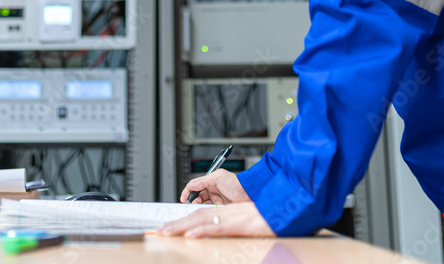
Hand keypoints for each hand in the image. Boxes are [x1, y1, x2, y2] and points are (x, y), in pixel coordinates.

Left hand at [158, 203, 274, 237]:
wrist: (284, 210)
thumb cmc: (269, 217)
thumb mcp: (246, 223)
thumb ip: (231, 227)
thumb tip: (217, 234)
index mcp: (225, 212)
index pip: (199, 216)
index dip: (182, 222)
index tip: (168, 228)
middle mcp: (225, 212)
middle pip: (195, 217)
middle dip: (175, 225)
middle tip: (159, 231)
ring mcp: (230, 218)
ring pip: (201, 221)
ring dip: (181, 227)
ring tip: (166, 233)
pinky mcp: (236, 224)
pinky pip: (216, 227)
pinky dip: (202, 230)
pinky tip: (190, 234)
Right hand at [178, 169, 249, 204]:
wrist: (251, 194)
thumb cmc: (237, 183)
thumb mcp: (218, 177)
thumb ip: (203, 181)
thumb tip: (191, 185)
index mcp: (210, 181)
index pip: (195, 186)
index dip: (188, 192)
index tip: (183, 199)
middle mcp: (212, 190)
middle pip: (197, 196)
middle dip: (193, 200)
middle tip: (192, 205)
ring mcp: (216, 200)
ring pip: (202, 204)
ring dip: (199, 206)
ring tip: (199, 208)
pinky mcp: (220, 208)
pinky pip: (210, 210)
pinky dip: (206, 211)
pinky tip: (206, 211)